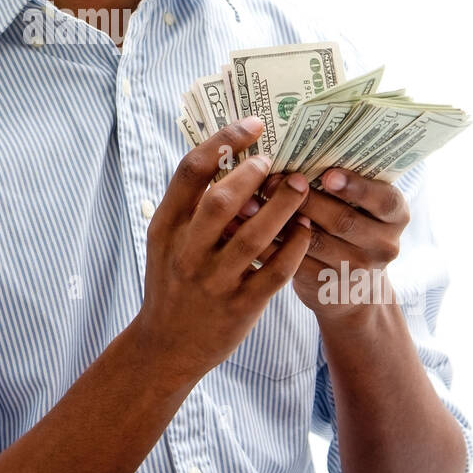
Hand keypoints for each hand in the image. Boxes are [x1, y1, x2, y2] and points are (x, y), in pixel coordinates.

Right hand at [136, 119, 312, 388]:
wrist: (165, 347)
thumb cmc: (171, 282)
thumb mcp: (165, 240)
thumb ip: (190, 204)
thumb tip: (229, 154)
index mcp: (165, 227)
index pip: (191, 171)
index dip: (223, 141)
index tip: (252, 125)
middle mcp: (187, 253)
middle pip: (222, 200)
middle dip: (254, 174)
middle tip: (276, 161)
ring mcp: (214, 281)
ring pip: (255, 236)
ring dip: (283, 207)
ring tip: (302, 187)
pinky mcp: (241, 307)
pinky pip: (275, 271)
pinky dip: (295, 246)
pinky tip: (307, 229)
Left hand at [262, 166, 410, 319]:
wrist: (353, 289)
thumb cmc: (351, 229)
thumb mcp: (362, 207)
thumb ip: (343, 183)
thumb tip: (297, 153)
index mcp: (395, 216)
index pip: (384, 200)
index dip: (357, 187)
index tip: (328, 176)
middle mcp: (382, 244)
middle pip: (342, 220)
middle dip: (304, 199)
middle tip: (273, 181)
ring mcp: (355, 268)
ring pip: (313, 241)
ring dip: (279, 220)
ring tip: (250, 203)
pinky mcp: (325, 285)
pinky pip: (293, 261)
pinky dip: (267, 244)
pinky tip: (245, 230)